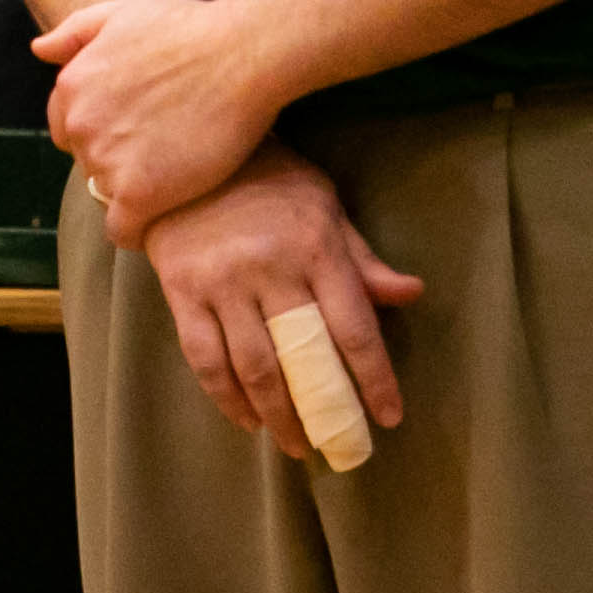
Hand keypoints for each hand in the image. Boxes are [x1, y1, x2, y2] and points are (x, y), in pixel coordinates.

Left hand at [39, 0, 282, 240]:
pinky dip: (138, 230)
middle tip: (164, 149)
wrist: (244, 53)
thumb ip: (77, 31)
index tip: (135, 132)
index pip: (66, 128)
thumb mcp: (125, 11)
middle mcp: (80, 125)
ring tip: (175, 174)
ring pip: (107, 194)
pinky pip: (123, 230)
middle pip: (88, 161)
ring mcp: (107, 161)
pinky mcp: (139, 194)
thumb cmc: (192, 27)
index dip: (102, 132)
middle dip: (117, 158)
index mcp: (72, 85)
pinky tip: (161, 217)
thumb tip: (39, 49)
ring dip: (134, 190)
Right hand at [140, 146, 425, 456]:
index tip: (389, 416)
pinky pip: (205, 358)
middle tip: (341, 445)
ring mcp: (221, 282)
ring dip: (277, 416)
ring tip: (295, 444)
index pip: (354, 326)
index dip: (374, 379)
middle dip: (326, 410)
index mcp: (315, 246)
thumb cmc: (270, 178)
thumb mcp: (324, 206)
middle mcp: (269, 268)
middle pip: (303, 357)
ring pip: (254, 367)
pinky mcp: (181, 291)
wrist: (185, 147)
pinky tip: (246, 419)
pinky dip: (227, 398)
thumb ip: (362, 258)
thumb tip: (411, 294)